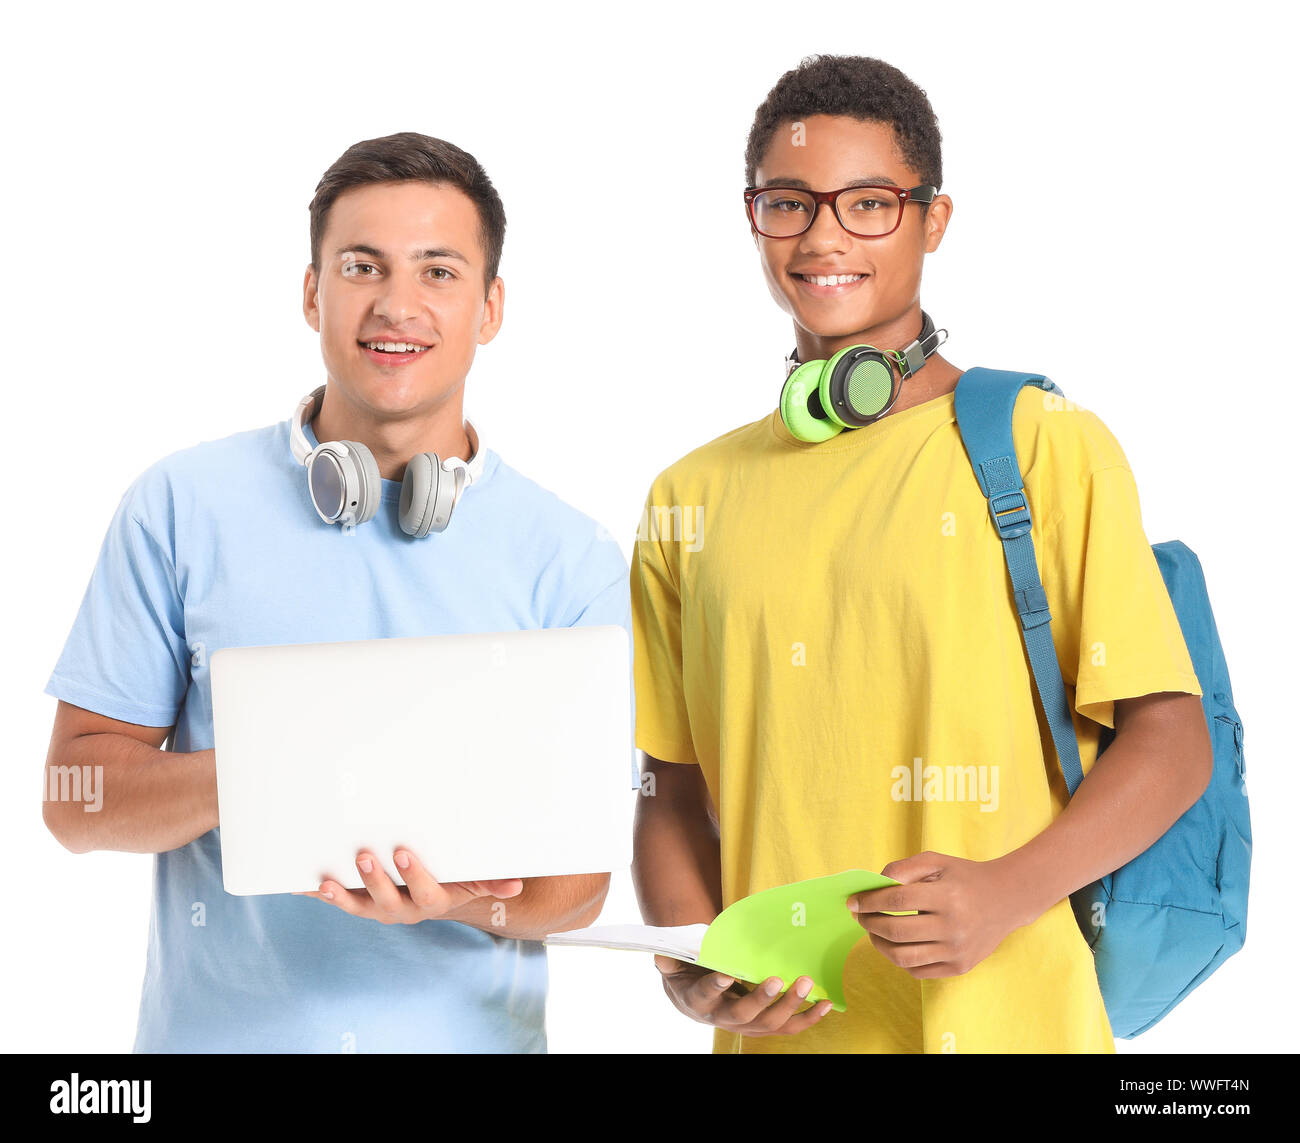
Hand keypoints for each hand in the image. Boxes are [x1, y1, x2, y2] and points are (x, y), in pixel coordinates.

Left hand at [295, 848, 522, 924]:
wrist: (431, 896)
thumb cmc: (454, 880)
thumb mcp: (473, 881)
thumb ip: (491, 882)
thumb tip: (517, 884)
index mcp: (431, 901)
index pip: (424, 892)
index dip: (413, 875)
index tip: (403, 852)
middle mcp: (401, 910)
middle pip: (385, 901)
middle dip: (374, 880)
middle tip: (364, 855)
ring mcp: (376, 909)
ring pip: (357, 906)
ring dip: (340, 895)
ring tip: (325, 881)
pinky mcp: (356, 903)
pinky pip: (336, 900)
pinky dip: (315, 893)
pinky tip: (296, 882)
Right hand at [653, 956, 833, 1036]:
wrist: (695, 1000)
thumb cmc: (687, 975)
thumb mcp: (674, 966)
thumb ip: (670, 959)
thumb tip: (662, 953)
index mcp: (700, 1001)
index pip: (706, 995)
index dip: (715, 986)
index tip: (726, 974)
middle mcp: (724, 1018)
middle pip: (744, 1014)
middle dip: (763, 998)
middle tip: (778, 979)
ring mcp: (747, 1025)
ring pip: (770, 1023)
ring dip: (790, 1006)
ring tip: (805, 983)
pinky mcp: (764, 1026)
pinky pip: (788, 1027)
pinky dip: (808, 1018)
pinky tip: (826, 1004)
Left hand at [847, 851, 1034, 977]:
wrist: (1007, 899)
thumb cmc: (965, 877)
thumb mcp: (936, 862)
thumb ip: (903, 868)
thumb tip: (873, 885)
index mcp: (946, 896)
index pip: (896, 899)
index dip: (869, 901)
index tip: (853, 902)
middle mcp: (953, 926)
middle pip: (896, 931)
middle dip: (869, 923)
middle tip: (860, 917)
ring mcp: (956, 951)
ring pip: (903, 957)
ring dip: (879, 944)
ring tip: (874, 931)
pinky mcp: (959, 967)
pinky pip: (918, 971)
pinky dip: (900, 959)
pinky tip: (896, 944)